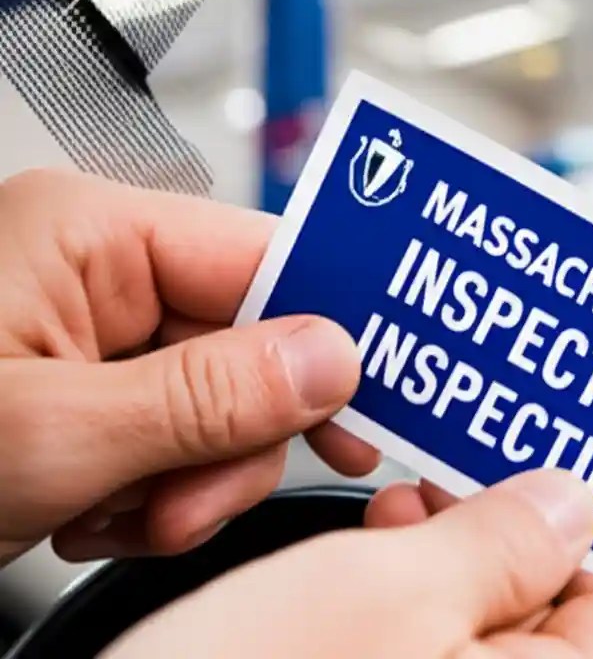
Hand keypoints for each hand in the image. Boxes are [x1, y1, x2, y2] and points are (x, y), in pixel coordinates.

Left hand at [0, 169, 378, 566]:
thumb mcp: (52, 435)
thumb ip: (206, 396)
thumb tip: (330, 359)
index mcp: (89, 234)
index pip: (263, 256)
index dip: (330, 327)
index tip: (381, 391)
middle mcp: (99, 272)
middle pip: (253, 346)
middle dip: (233, 442)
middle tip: (189, 501)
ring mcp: (95, 337)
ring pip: (224, 406)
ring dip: (192, 482)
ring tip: (121, 518)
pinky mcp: (91, 393)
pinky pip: (181, 440)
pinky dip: (157, 494)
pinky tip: (97, 516)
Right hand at [103, 469, 592, 657]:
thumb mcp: (383, 592)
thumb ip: (501, 542)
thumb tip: (571, 502)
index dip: (589, 521)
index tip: (549, 461)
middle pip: (556, 616)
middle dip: (506, 534)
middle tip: (461, 466)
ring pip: (486, 636)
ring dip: (453, 563)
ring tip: (402, 510)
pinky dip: (410, 610)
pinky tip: (369, 568)